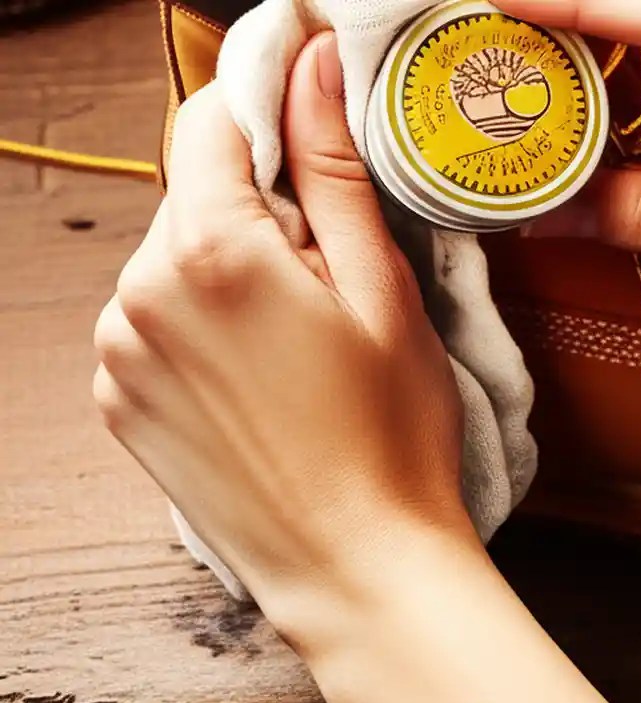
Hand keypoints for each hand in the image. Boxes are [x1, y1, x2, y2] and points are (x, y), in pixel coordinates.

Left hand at [93, 33, 472, 622]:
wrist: (355, 567)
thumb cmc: (389, 436)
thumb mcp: (380, 287)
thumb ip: (335, 166)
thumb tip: (315, 62)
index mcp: (211, 255)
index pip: (211, 119)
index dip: (264, 96)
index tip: (309, 100)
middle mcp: (138, 295)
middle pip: (192, 190)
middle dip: (260, 200)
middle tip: (334, 261)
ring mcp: (117, 354)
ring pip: (174, 255)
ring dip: (231, 261)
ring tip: (304, 333)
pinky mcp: (117, 399)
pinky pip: (155, 317)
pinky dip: (203, 317)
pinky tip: (265, 370)